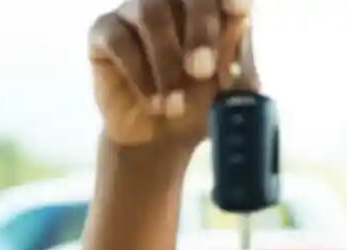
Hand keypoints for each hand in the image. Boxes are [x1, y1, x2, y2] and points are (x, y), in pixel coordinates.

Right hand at [88, 0, 259, 148]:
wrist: (161, 140)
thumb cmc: (200, 108)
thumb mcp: (227, 93)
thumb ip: (237, 62)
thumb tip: (242, 29)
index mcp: (213, 13)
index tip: (238, 11)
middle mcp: (174, 3)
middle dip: (200, 30)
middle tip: (202, 70)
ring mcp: (136, 12)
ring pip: (150, 13)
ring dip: (166, 62)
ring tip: (175, 104)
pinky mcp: (104, 31)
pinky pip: (119, 39)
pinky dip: (140, 75)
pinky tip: (153, 103)